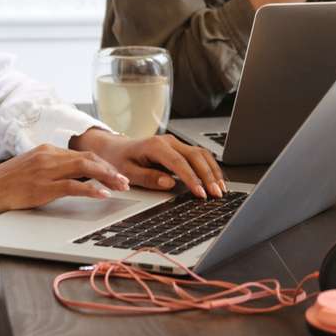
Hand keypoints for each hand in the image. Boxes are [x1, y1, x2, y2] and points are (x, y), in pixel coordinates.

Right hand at [0, 143, 130, 219]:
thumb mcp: (26, 172)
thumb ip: (47, 170)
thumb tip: (69, 179)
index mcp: (44, 150)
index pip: (81, 153)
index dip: (101, 164)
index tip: (114, 172)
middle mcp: (47, 155)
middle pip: (88, 158)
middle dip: (110, 169)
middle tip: (125, 180)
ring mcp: (44, 170)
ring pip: (85, 168)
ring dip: (107, 177)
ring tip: (122, 186)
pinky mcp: (41, 187)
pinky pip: (73, 186)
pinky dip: (91, 189)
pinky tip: (103, 194)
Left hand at [74, 128, 225, 199]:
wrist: (115, 148)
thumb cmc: (119, 160)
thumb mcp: (127, 172)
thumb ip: (148, 178)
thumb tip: (170, 183)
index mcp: (155, 146)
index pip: (179, 162)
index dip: (192, 178)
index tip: (200, 193)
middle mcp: (168, 141)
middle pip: (196, 156)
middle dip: (208, 176)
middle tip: (216, 194)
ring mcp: (175, 143)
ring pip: (201, 154)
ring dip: (212, 171)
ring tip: (220, 189)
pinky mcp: (180, 148)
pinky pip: (199, 155)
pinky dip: (210, 167)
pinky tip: (216, 179)